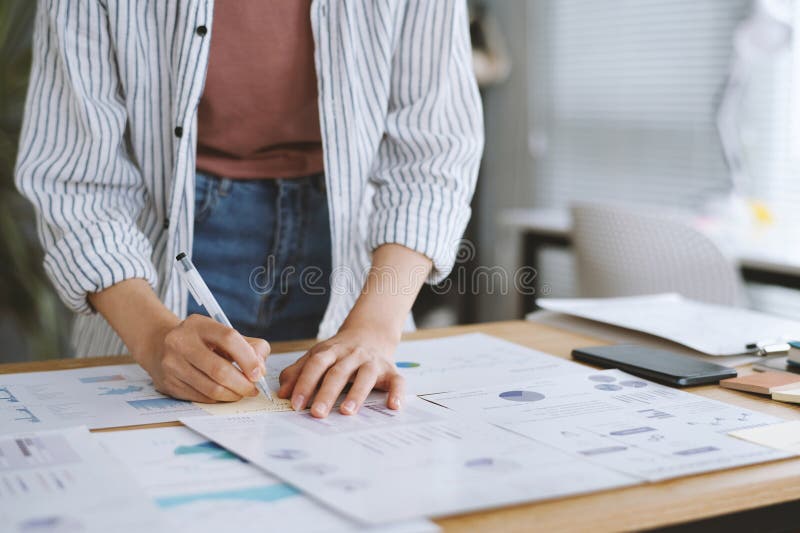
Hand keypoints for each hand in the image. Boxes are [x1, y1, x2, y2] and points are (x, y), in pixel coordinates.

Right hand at [136, 314, 270, 402]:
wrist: (159, 345)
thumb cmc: (201, 341)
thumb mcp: (222, 334)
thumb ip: (249, 346)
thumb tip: (261, 369)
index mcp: (199, 325)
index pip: (228, 339)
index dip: (248, 359)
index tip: (258, 373)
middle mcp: (181, 342)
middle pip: (219, 369)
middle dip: (242, 384)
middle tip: (253, 389)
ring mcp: (172, 364)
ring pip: (210, 388)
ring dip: (232, 395)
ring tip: (241, 393)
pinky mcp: (168, 384)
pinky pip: (200, 397)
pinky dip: (218, 399)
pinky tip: (224, 394)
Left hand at [277, 324, 404, 417]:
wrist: (371, 333)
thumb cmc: (339, 352)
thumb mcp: (317, 356)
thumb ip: (298, 372)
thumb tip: (282, 394)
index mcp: (331, 351)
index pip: (316, 364)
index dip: (305, 383)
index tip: (295, 404)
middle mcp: (352, 355)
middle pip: (338, 372)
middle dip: (327, 393)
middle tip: (317, 413)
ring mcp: (373, 362)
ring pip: (365, 375)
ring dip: (357, 393)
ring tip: (347, 412)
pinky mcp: (391, 370)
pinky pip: (397, 381)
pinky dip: (397, 393)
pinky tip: (393, 407)